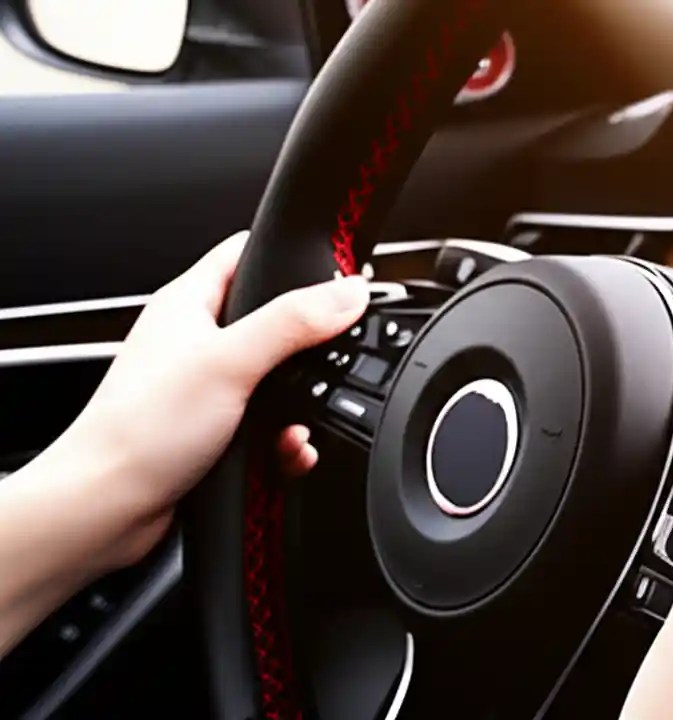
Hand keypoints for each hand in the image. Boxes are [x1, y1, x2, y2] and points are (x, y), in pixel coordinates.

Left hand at [50, 231, 368, 565]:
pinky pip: (268, 425)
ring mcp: (204, 387)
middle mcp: (195, 341)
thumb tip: (348, 291)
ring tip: (295, 425)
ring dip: (299, 406)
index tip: (335, 274)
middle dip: (308, 351)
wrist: (107, 507)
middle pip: (273, 322)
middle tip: (324, 364)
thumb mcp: (231, 362)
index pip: (245, 252)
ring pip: (277, 381)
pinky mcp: (214, 431)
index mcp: (188, 303)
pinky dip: (284, 441)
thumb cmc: (139, 429)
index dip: (290, 257)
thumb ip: (294, 321)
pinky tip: (285, 453)